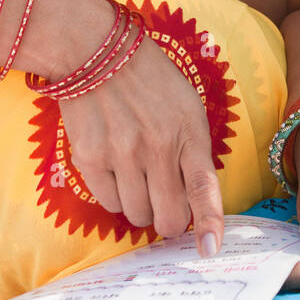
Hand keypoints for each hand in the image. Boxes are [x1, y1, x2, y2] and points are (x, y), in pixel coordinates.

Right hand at [56, 30, 224, 258]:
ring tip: (135, 172)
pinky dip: (114, 194)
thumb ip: (192, 150)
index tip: (209, 249)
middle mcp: (156, 146)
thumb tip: (191, 202)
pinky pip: (108, 202)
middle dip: (170, 219)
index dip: (208, 224)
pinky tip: (114, 166)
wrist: (95, 50)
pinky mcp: (90, 157)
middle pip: (167, 216)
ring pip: (137, 214)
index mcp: (188, 131)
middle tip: (165, 205)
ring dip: (140, 204)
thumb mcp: (186, 104)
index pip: (202, 188)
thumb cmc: (148, 78)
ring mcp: (121, 154)